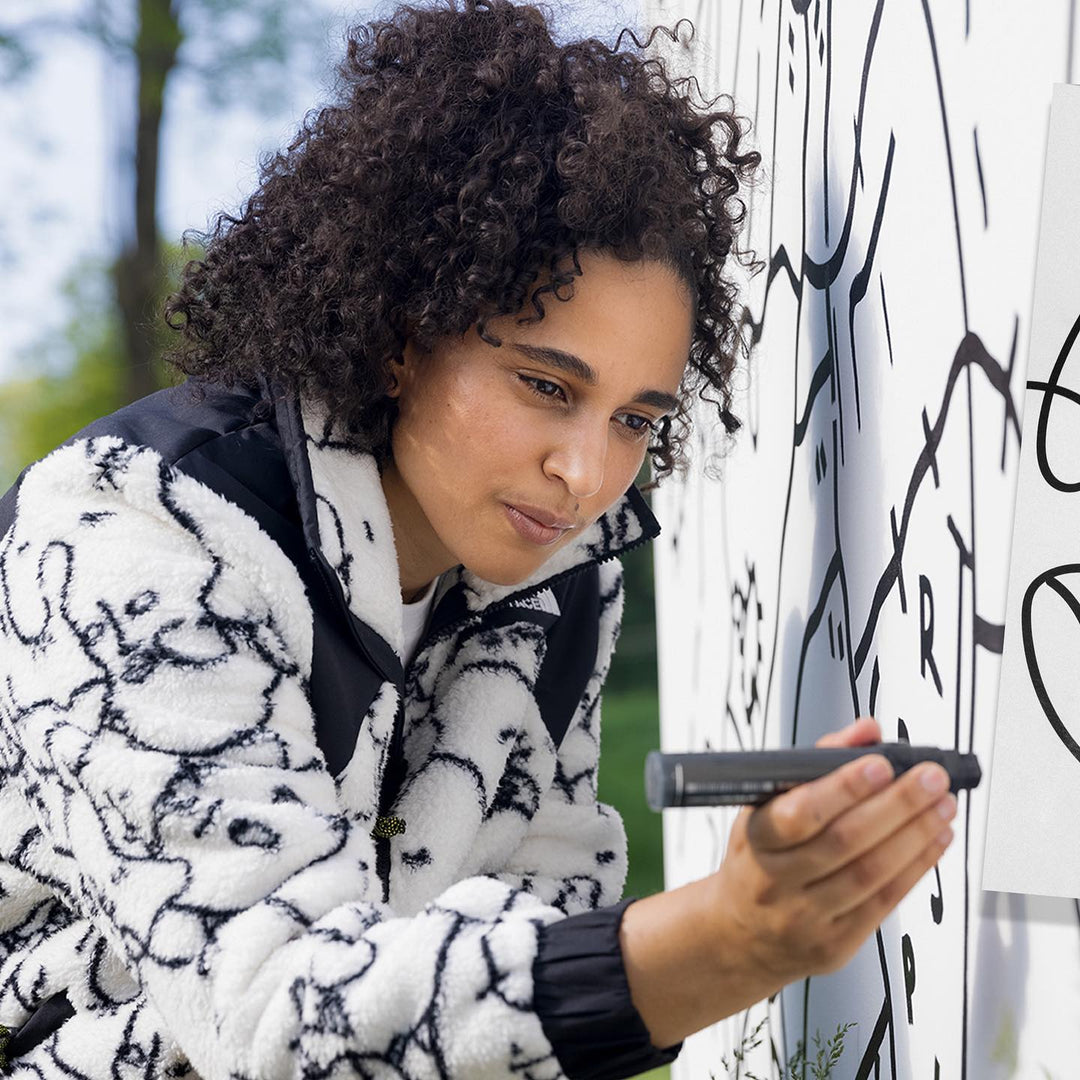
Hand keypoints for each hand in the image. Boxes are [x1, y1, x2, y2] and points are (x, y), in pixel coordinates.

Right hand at [707, 716, 955, 987]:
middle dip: (897, 805)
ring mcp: (805, 917)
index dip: (844, 788)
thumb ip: (815, 763)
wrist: (741, 934)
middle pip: (845, 842)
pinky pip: (884, 902)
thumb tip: (867, 731)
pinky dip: (916, 866)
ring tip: (943, 806)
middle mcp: (776, 881)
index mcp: (756, 838)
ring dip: (915, 835)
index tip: (881, 763)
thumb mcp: (765, 806)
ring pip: (870, 873)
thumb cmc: (758, 860)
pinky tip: (935, 840)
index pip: (798, 813)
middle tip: (930, 779)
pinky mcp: (835, 943)